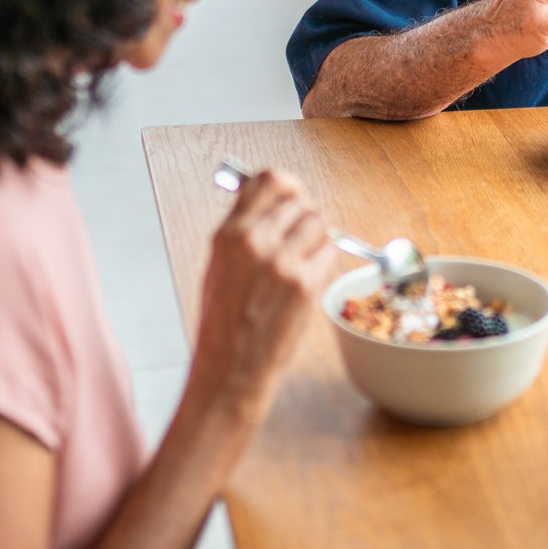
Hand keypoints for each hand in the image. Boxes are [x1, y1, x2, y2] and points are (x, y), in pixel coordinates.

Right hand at [188, 170, 332, 419]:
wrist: (231, 367)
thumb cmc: (223, 321)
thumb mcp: (219, 265)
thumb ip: (242, 228)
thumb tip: (268, 197)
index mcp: (229, 234)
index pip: (268, 180)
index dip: (286, 185)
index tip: (291, 195)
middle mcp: (255, 242)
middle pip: (300, 200)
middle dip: (304, 214)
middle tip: (300, 234)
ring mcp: (282, 262)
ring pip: (319, 222)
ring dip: (317, 235)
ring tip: (303, 257)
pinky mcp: (305, 284)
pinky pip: (328, 252)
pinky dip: (324, 259)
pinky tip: (307, 277)